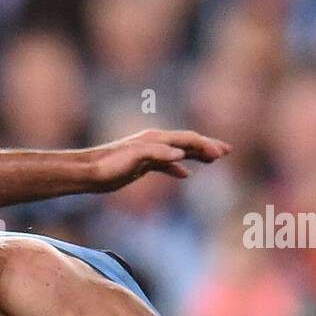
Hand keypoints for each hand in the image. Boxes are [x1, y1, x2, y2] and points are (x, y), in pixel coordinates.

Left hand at [85, 129, 230, 191]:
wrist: (88, 172)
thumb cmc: (109, 165)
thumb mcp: (134, 159)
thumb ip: (158, 154)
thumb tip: (181, 154)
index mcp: (156, 140)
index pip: (188, 139)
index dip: (206, 145)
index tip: (222, 154)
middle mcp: (155, 143)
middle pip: (187, 142)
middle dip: (207, 146)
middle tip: (227, 152)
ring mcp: (149, 153)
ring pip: (179, 151)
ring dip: (196, 154)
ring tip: (213, 159)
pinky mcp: (141, 165)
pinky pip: (166, 164)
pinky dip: (178, 168)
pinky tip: (185, 175)